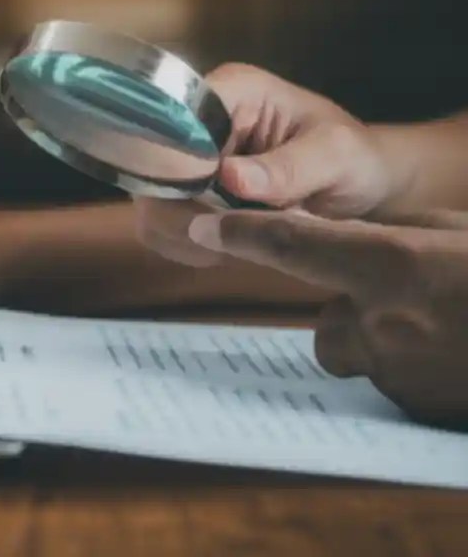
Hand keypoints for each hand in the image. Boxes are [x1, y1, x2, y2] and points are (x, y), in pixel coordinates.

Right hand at [135, 63, 399, 266]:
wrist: (363, 184)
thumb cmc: (356, 158)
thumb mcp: (336, 156)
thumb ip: (289, 167)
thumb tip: (231, 178)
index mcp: (230, 92)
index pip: (173, 120)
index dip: (179, 165)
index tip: (213, 206)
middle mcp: (195, 120)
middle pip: (151, 169)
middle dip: (187, 212)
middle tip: (235, 235)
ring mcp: (184, 159)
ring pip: (151, 204)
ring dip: (188, 234)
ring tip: (236, 244)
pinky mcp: (183, 194)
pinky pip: (160, 227)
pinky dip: (188, 246)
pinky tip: (225, 248)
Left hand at [188, 208, 467, 427]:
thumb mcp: (462, 235)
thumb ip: (398, 234)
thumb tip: (354, 237)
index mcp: (393, 265)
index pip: (293, 245)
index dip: (244, 235)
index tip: (202, 230)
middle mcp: (381, 325)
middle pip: (329, 323)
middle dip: (356, 315)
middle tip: (418, 303)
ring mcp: (398, 376)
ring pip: (363, 359)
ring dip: (388, 348)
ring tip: (450, 333)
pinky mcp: (418, 414)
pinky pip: (396, 389)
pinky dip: (418, 375)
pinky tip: (459, 360)